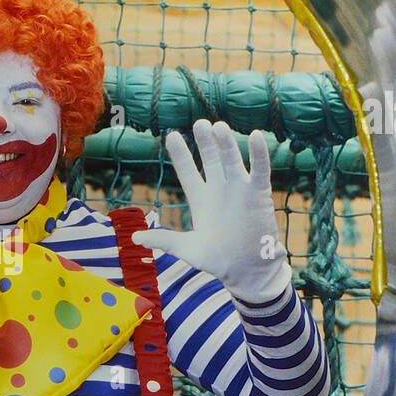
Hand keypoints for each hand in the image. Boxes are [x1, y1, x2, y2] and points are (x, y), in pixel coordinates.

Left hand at [132, 118, 291, 302]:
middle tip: (199, 123)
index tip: (172, 136)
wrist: (248, 272)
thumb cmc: (218, 261)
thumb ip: (165, 240)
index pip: (188, 171)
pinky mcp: (259, 194)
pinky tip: (256, 136)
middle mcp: (219, 189)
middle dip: (204, 142)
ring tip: (219, 127)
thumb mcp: (188, 250)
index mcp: (200, 199)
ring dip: (227, 143)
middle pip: (210, 159)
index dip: (181, 154)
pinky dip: (259, 154)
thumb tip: (135, 238)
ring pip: (232, 159)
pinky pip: (260, 169)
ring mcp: (239, 189)